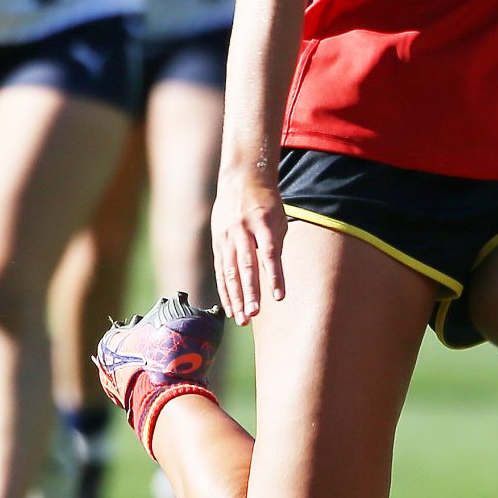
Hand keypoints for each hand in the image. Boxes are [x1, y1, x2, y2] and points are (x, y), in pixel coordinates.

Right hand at [211, 161, 286, 323]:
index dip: (274, 277)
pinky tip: (231, 306)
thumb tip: (274, 279)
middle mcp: (242, 229)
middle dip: (250, 292)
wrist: (241, 179)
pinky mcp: (218, 241)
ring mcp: (227, 236)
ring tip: (242, 318)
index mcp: (263, 222)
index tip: (279, 297)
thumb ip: (276, 247)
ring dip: (236, 297)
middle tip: (253, 315)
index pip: (269, 253)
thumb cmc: (267, 202)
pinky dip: (226, 289)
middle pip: (246, 265)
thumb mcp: (278, 219)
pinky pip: (222, 269)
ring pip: (230, 271)